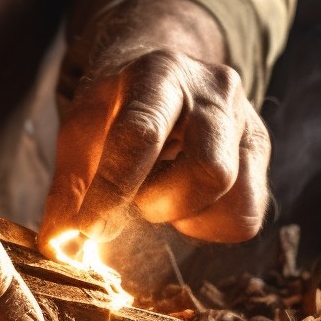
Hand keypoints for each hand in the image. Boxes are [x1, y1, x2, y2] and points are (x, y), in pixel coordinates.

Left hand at [42, 0, 271, 243]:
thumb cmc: (115, 109)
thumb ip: (69, 188)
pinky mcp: (261, 151)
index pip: (143, 134)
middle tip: (137, 198)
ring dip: (186, 215)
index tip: (89, 228)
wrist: (162, 78)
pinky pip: (247, 215)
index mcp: (160, 74)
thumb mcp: (82, 132)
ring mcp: (247, 120)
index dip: (115, 188)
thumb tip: (60, 246)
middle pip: (210, 171)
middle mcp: (215, 91)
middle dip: (163, 203)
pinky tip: (186, 200)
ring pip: (234, 197)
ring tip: (163, 193)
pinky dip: (208, 224)